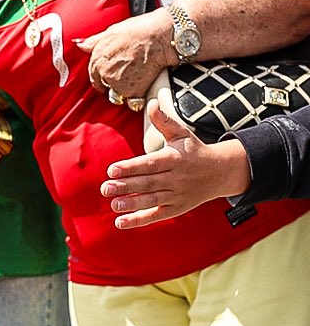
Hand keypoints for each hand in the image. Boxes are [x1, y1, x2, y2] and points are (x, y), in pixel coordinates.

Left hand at [77, 14, 168, 102]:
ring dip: (124, 92)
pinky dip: (138, 97)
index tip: (108, 77)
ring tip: (136, 80)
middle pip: (105, 87)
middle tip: (126, 75)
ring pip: (118, 96)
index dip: (102, 77)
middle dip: (113, 83)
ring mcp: (119, 85)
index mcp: (98, 60)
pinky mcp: (134, 93)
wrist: (161, 37)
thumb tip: (81, 45)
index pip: (94, 76)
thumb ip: (94, 41)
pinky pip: (133, 102)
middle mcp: (106, 74)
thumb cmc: (140, 31)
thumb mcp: (112, 31)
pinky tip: (144, 85)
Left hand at [100, 100, 250, 227]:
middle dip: (125, 186)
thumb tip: (150, 103)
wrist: (220, 172)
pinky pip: (156, 215)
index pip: (150, 163)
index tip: (111, 170)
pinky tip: (120, 222)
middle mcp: (175, 178)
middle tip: (105, 188)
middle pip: (148, 183)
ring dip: (131, 204)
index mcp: (174, 158)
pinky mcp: (176, 208)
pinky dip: (139, 220)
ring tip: (113, 204)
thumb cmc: (194, 150)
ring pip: (152, 200)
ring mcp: (176, 195)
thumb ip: (164, 120)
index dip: (131, 167)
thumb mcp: (182, 133)